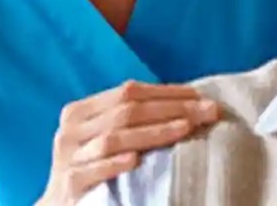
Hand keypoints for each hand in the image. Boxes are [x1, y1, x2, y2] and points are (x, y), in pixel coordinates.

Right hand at [36, 81, 219, 204]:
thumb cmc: (89, 169)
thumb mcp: (101, 138)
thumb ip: (127, 121)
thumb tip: (185, 105)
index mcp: (79, 112)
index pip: (127, 92)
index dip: (166, 92)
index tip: (200, 97)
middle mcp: (70, 130)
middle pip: (126, 111)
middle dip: (172, 109)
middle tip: (208, 111)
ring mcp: (68, 157)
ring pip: (114, 138)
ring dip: (153, 132)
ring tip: (185, 129)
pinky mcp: (70, 184)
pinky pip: (94, 170)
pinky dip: (115, 163)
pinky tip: (137, 160)